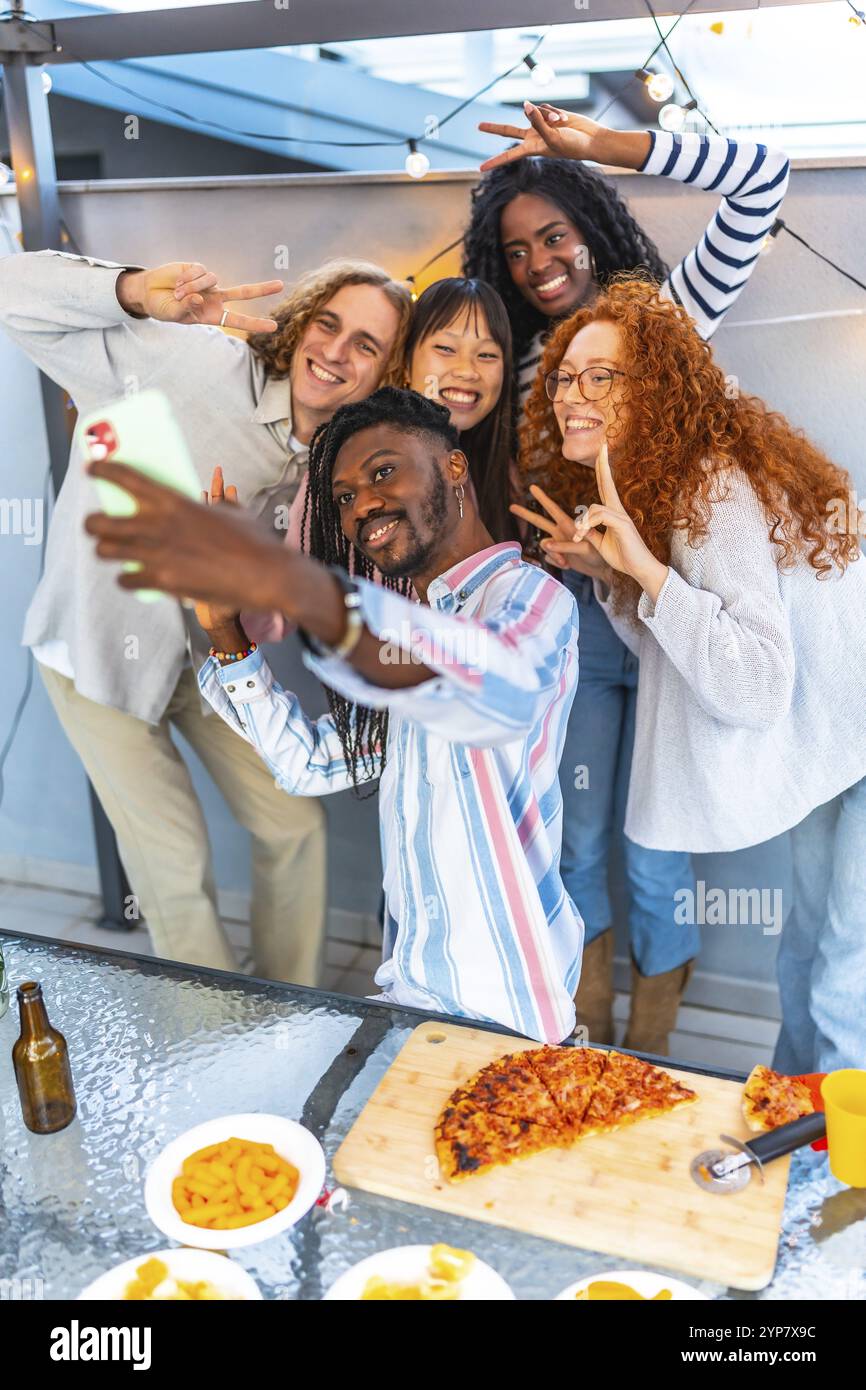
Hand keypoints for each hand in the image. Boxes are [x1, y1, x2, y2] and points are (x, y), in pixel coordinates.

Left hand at [84, 460, 288, 611]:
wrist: (267, 575)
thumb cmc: (255, 541)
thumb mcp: (232, 512)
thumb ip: (213, 505)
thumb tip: (213, 504)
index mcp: (174, 501)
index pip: (127, 478)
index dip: (103, 470)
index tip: (92, 468)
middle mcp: (158, 526)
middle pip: (101, 522)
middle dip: (93, 523)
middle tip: (96, 524)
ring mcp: (157, 555)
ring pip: (106, 552)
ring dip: (106, 551)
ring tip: (111, 551)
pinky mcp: (163, 582)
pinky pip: (127, 580)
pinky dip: (128, 579)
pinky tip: (132, 578)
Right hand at [116, 262, 283, 332]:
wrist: (149, 292)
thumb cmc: (163, 308)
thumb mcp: (173, 314)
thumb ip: (185, 308)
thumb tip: (198, 297)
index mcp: (212, 315)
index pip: (238, 320)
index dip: (255, 323)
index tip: (274, 327)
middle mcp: (214, 299)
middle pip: (243, 292)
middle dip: (261, 289)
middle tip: (281, 285)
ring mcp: (207, 283)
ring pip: (212, 279)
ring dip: (192, 286)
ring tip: (177, 293)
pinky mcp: (198, 268)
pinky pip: (200, 270)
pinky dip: (187, 277)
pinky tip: (177, 282)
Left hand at [478, 101, 603, 170]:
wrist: (590, 139)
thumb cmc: (573, 145)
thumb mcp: (553, 136)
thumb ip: (538, 121)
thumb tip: (525, 105)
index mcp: (532, 149)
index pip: (509, 155)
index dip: (495, 161)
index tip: (481, 168)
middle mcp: (533, 137)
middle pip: (509, 131)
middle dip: (494, 128)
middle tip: (478, 126)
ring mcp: (540, 125)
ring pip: (533, 112)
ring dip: (547, 115)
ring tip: (560, 123)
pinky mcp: (549, 115)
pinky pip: (544, 107)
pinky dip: (554, 111)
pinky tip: (564, 119)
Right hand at [511, 484, 611, 580]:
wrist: (603, 569)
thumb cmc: (600, 554)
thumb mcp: (586, 548)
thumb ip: (566, 546)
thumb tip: (546, 544)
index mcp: (568, 525)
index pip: (552, 509)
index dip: (542, 498)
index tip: (532, 487)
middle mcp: (560, 533)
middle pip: (539, 521)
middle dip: (525, 514)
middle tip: (511, 506)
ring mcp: (557, 545)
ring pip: (544, 546)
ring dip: (553, 554)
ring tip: (566, 562)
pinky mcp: (557, 556)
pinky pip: (549, 558)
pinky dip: (557, 563)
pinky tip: (568, 565)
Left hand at [572, 442, 668, 601]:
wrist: (639, 569)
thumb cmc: (623, 557)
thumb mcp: (600, 544)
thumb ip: (591, 533)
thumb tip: (580, 527)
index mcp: (613, 513)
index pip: (606, 487)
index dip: (603, 470)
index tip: (602, 453)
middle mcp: (618, 511)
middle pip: (607, 483)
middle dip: (604, 464)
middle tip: (603, 445)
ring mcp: (621, 516)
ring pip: (594, 507)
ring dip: (581, 522)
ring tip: (577, 537)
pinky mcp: (622, 524)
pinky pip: (600, 516)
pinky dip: (587, 525)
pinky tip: (581, 536)